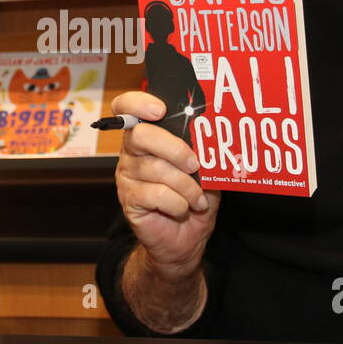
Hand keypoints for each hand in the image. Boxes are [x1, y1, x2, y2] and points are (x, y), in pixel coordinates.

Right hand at [113, 91, 220, 278]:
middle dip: (174, 149)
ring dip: (186, 185)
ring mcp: (127, 176)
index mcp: (147, 136)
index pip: (127, 107)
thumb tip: (216, 131)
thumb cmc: (194, 199)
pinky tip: (184, 208)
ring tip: (198, 198)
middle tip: (195, 165)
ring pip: (154, 168)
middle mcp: (132, 152)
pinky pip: (154, 194)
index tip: (160, 109)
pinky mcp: (129, 200)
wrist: (185, 240)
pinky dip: (177, 202)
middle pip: (141, 135)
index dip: (138, 103)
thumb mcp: (205, 170)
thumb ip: (204, 149)